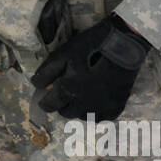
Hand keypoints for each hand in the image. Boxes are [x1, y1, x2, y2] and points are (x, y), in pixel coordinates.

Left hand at [30, 15, 151, 121]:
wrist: (125, 43)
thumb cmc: (91, 45)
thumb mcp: (64, 53)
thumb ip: (47, 71)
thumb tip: (35, 85)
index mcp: (70, 90)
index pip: (50, 105)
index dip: (45, 101)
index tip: (45, 95)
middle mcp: (86, 104)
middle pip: (66, 113)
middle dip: (62, 104)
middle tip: (65, 91)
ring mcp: (103, 107)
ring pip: (83, 117)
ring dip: (79, 109)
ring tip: (81, 94)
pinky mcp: (118, 106)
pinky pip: (102, 117)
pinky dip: (96, 111)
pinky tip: (96, 99)